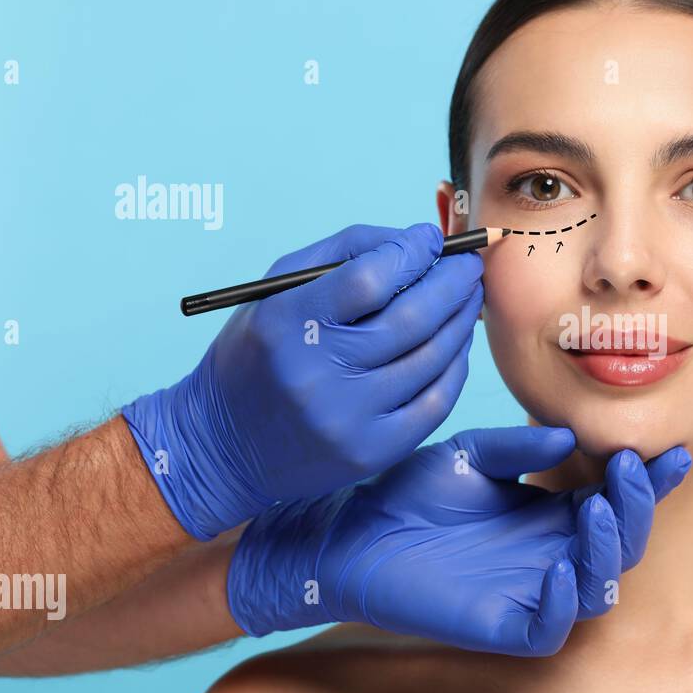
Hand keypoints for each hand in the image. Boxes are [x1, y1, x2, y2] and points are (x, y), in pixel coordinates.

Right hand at [122, 223, 481, 538]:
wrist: (223, 448)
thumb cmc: (259, 355)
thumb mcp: (277, 291)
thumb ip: (344, 253)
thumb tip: (415, 240)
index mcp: (286, 323)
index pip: (369, 278)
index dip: (412, 252)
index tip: (432, 239)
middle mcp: (317, 374)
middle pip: (412, 319)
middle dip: (453, 283)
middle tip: (470, 265)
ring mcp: (348, 419)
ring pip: (432, 359)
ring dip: (461, 321)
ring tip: (469, 299)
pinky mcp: (372, 452)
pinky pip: (436, 402)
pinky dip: (456, 367)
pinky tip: (457, 345)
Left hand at [227, 426, 692, 655]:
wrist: (348, 532)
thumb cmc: (407, 494)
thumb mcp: (469, 453)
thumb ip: (518, 447)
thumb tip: (570, 438)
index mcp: (550, 514)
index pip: (615, 500)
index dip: (649, 481)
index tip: (670, 451)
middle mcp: (551, 553)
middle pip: (623, 542)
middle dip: (638, 508)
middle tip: (627, 470)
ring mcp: (530, 592)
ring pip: (600, 588)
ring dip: (611, 549)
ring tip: (596, 508)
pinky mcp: (501, 625)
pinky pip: (551, 630)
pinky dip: (565, 603)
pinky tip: (559, 567)